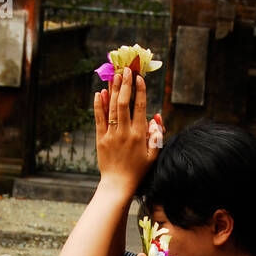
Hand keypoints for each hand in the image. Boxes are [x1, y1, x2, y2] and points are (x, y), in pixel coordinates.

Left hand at [93, 68, 157, 195]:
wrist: (118, 185)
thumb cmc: (138, 171)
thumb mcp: (153, 155)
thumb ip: (156, 136)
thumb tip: (156, 117)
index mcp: (139, 135)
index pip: (140, 107)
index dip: (139, 91)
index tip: (139, 78)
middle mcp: (125, 133)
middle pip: (124, 103)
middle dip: (125, 85)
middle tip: (126, 70)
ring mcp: (111, 135)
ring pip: (111, 108)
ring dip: (112, 90)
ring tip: (115, 75)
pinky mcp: (100, 139)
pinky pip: (99, 119)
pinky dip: (98, 105)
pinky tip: (99, 92)